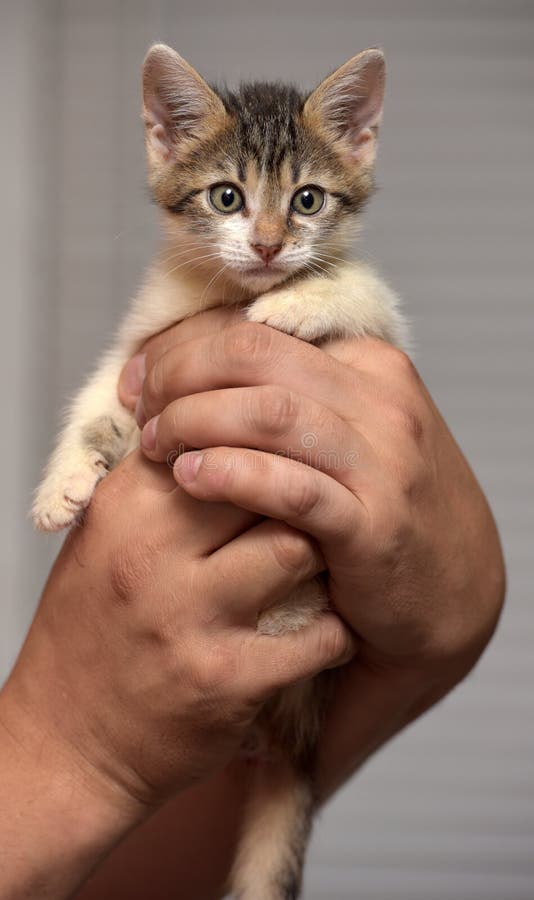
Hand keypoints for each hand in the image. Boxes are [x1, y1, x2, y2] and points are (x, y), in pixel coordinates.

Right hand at [0, 448, 352, 897]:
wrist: (69, 745)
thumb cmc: (91, 633)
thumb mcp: (101, 539)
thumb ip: (155, 483)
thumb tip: (216, 423)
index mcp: (122, 508)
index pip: (215, 435)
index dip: (260, 444)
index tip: (284, 459)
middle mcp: (151, 554)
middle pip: (263, 480)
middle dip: (297, 492)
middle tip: (316, 510)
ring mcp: (189, 618)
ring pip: (297, 548)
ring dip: (322, 557)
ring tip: (322, 568)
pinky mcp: (228, 680)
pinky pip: (318, 634)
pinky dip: (334, 631)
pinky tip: (324, 630)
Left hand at [121, 308, 504, 789]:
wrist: (449, 588)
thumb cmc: (375, 505)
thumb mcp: (342, 434)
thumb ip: (284, 399)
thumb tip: (181, 377)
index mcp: (368, 364)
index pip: (256, 328)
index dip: (182, 347)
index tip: (139, 379)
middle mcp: (382, 399)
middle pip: (255, 355)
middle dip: (180, 376)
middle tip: (143, 411)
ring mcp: (384, 459)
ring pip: (271, 412)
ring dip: (196, 422)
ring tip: (157, 449)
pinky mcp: (376, 523)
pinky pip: (293, 486)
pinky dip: (232, 475)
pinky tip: (191, 479)